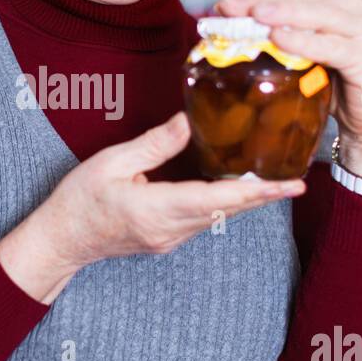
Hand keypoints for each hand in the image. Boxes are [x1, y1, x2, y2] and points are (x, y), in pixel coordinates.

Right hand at [0, 112, 304, 303]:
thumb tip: (188, 120)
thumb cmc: (80, 199)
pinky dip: (226, 204)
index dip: (259, 191)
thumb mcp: (112, 162)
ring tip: (276, 180)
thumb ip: (154, 143)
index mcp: (158, 208)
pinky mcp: (167, 238)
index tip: (290, 185)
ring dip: (247, 200)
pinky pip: (205, 219)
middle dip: (264, 195)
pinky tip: (237, 188)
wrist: (62, 239)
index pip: (219, 200)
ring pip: (219, 217)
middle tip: (299, 180)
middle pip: (229, 211)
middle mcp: (171, 229)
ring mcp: (171, 238)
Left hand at [215, 0, 361, 180]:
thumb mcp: (300, 57)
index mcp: (331, 4)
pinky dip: (305, 41)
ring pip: (318, 15)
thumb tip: (230, 34)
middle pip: (300, 0)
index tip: (223, 6)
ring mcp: (361, 31)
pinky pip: (332, 46)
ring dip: (285, 14)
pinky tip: (281, 39)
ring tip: (256, 16)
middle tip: (232, 7)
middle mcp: (349, 10)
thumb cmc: (333, 84)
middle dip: (263, 3)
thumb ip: (277, 41)